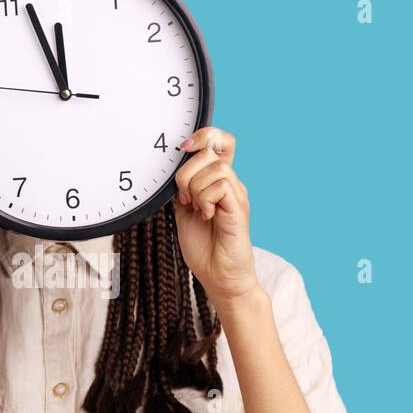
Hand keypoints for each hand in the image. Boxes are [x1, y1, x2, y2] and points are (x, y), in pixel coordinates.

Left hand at [172, 126, 260, 308]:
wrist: (219, 278)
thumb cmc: (204, 248)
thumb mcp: (183, 211)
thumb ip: (181, 189)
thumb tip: (173, 168)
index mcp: (219, 182)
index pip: (221, 141)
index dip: (204, 135)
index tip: (183, 148)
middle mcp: (232, 185)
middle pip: (210, 151)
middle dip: (186, 172)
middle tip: (185, 199)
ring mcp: (237, 196)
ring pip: (215, 167)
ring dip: (195, 188)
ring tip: (196, 209)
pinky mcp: (238, 210)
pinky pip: (221, 185)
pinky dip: (205, 199)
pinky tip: (205, 216)